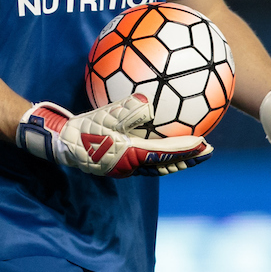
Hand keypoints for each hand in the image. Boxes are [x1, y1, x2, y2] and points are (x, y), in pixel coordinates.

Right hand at [16, 94, 212, 177]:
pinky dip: (162, 157)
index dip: (186, 150)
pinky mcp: (120, 164)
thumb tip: (146, 103)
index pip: (165, 154)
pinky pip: (147, 162)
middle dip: (189, 158)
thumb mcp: (102, 116)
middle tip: (209, 151)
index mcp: (129, 155)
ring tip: (194, 153)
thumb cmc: (81, 127)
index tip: (205, 144)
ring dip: (177, 160)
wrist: (61, 143)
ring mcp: (125, 168)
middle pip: (166, 165)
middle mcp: (130, 166)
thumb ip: (125, 110)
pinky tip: (164, 145)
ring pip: (158, 167)